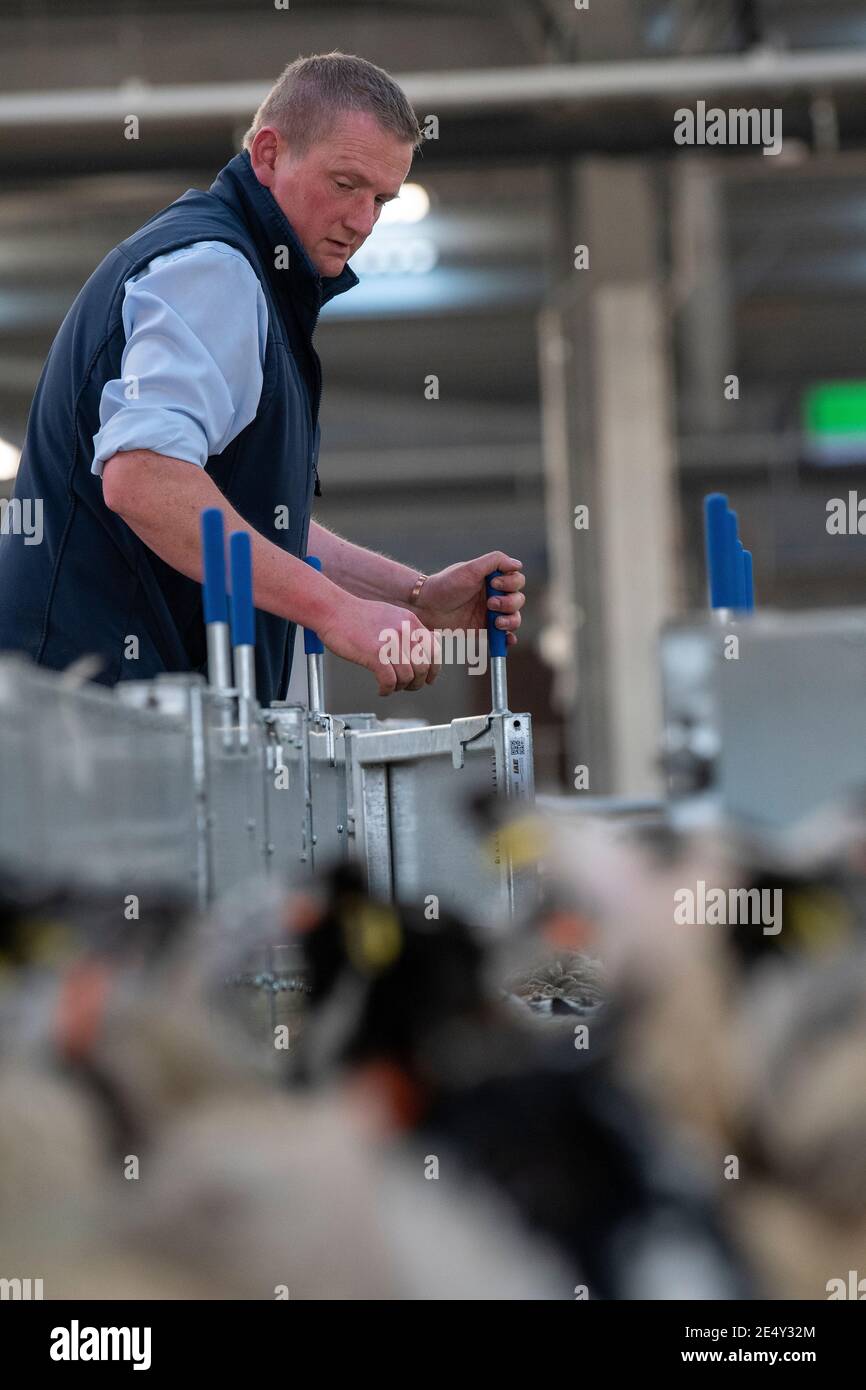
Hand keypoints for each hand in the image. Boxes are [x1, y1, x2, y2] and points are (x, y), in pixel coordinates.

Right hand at [317, 595, 439, 695]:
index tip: (429, 679)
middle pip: (423, 667)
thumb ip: (409, 629)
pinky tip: (381, 690)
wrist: (333, 610)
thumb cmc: (356, 615)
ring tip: (391, 687)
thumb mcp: (391, 614)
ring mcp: (390, 643)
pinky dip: (387, 690)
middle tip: (407, 686)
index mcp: (410, 622)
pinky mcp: (375, 654)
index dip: (434, 669)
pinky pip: (389, 681)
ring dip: (401, 687)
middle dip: (417, 682)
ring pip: (408, 677)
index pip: (434, 650)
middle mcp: (404, 631)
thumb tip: (427, 642)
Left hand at [414, 552, 524, 647]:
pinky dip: (508, 639)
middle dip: (509, 603)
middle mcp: (495, 596)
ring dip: (511, 621)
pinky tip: (507, 640)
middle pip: (518, 600)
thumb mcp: (470, 568)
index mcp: (494, 579)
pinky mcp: (485, 630)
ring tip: (496, 622)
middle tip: (490, 604)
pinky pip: (503, 637)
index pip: (517, 580)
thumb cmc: (446, 584)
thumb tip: (517, 564)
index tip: (494, 584)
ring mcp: (491, 614)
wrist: (426, 606)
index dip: (511, 583)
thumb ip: (494, 561)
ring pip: (514, 618)